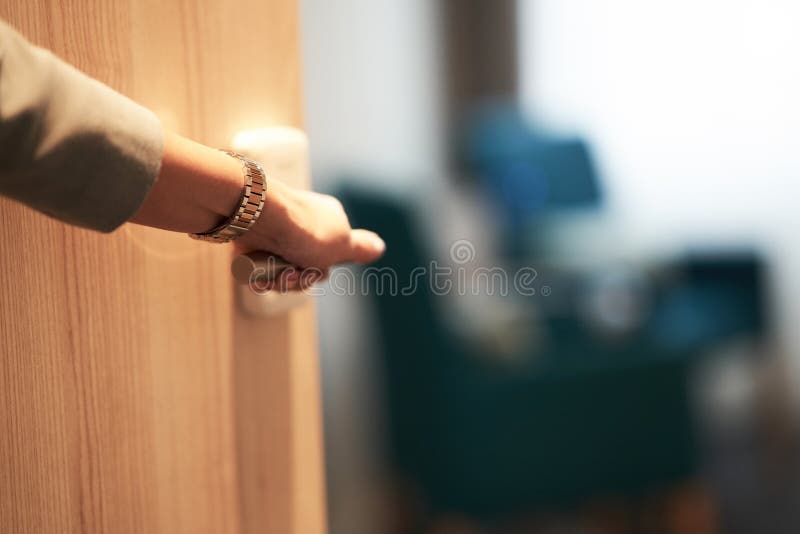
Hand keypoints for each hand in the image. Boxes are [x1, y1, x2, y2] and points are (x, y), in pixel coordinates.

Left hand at [236, 179, 384, 269]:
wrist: (260, 216)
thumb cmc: (306, 230)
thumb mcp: (342, 244)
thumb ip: (360, 248)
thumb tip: (379, 247)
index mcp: (326, 220)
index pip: (328, 257)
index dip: (321, 270)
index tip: (318, 267)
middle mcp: (301, 226)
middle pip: (304, 268)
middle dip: (299, 280)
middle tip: (293, 274)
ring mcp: (274, 234)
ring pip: (280, 272)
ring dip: (279, 281)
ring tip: (274, 274)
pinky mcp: (250, 241)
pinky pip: (257, 270)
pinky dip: (259, 277)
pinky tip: (258, 276)